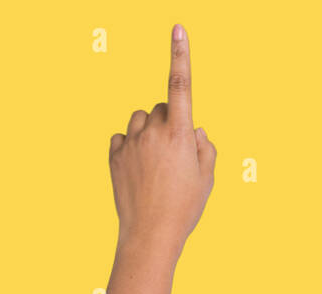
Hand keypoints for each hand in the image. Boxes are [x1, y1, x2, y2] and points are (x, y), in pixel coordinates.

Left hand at [108, 24, 215, 258]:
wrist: (150, 236)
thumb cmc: (184, 209)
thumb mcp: (207, 179)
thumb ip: (206, 147)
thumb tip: (195, 130)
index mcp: (180, 134)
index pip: (181, 85)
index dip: (180, 55)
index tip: (177, 29)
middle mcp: (154, 132)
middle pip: (161, 108)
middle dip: (169, 123)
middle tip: (174, 156)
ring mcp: (131, 143)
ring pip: (140, 120)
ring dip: (148, 131)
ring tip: (154, 163)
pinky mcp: (114, 155)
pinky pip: (122, 138)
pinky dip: (130, 147)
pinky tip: (137, 170)